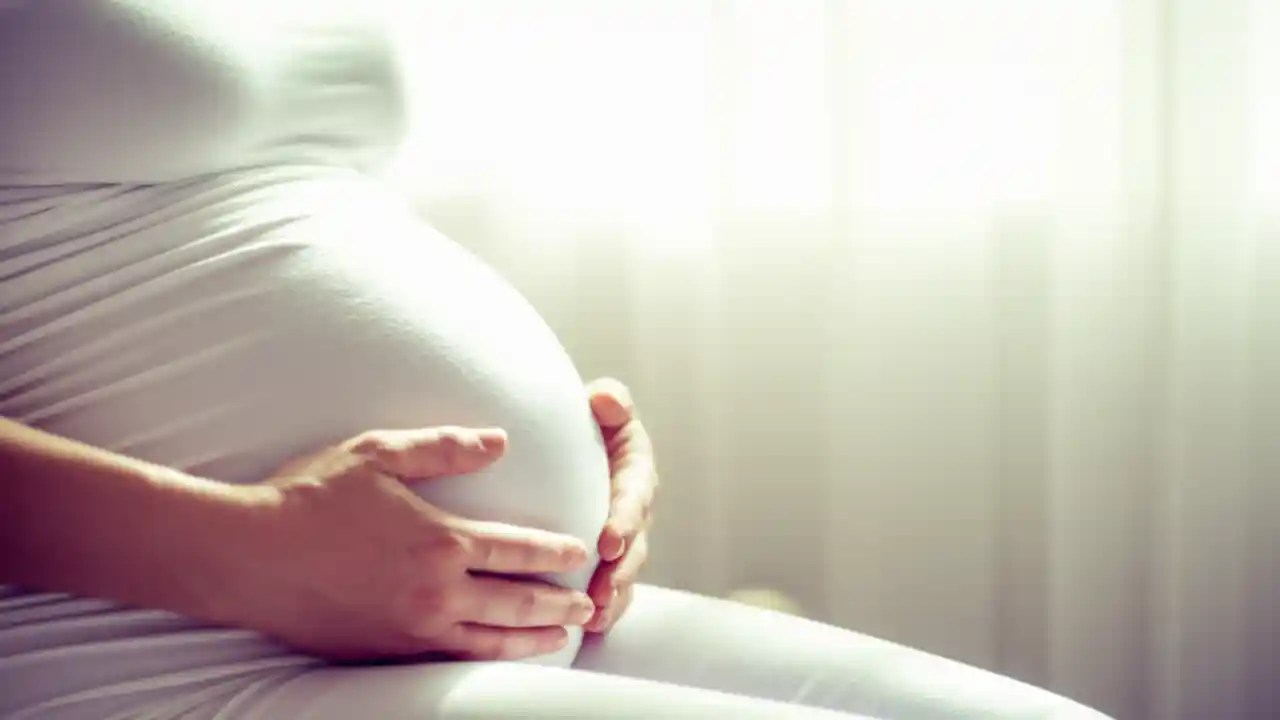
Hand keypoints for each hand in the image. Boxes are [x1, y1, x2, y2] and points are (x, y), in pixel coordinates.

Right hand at [216, 426, 596, 661]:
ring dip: (532, 640)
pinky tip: (496, 655)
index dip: (555, 551)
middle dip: (558, 604)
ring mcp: (412, 628)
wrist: (247, 556)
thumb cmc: (308, 497)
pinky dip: (485, 660)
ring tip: (560, 637)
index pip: (518, 550)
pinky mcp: (386, 651)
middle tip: (587, 605)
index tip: (580, 551)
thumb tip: (501, 442)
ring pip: (490, 641)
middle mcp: (435, 591)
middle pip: (516, 603)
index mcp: (440, 540)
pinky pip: (450, 661)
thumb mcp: (377, 454)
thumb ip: (444, 448)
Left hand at [583, 379, 657, 632]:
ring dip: (613, 597)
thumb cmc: (588, 423)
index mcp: (636, 471)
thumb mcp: (602, 406)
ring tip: (593, 618)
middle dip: (620, 572)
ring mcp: (625, 541)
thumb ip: (609, 401)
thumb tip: (605, 400)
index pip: (635, 497)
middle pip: (634, 546)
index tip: (609, 541)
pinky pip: (612, 592)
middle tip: (601, 591)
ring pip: (625, 575)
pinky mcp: (608, 563)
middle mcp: (636, 510)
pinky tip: (587, 631)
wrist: (574, 446)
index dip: (625, 520)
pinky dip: (605, 612)